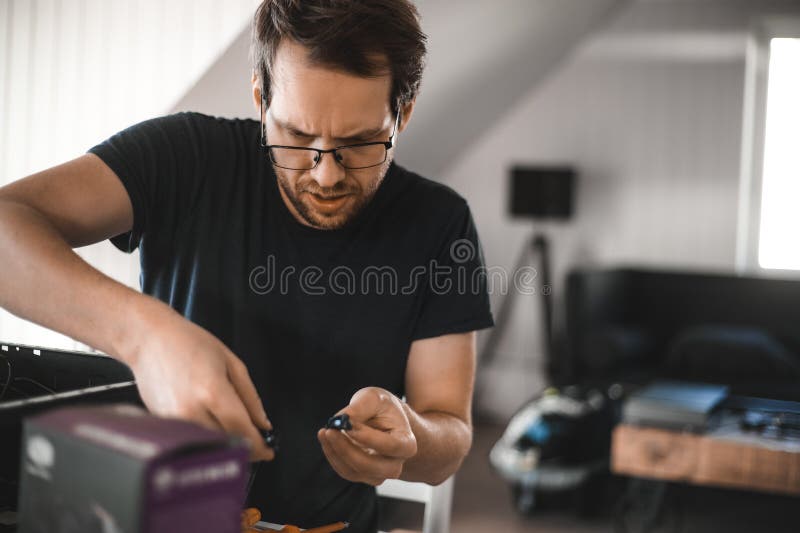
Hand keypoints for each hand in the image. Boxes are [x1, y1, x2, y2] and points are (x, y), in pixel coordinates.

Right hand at [123, 297, 273, 460]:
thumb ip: (250, 396)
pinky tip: (210, 422)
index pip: (242, 430)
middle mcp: (191, 409)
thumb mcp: (231, 362)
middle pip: (225, 442)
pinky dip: (205, 437)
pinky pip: (190, 438)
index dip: (258, 445)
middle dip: (244, 447)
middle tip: (255, 442)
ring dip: (225, 444)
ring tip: (233, 431)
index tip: (268, 451)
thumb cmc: (188, 343)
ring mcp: (173, 419)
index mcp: (212, 391)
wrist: (149, 340)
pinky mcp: (162, 423)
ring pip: (208, 445)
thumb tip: (263, 423)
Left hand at [317, 387, 416, 485]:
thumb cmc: (382, 408)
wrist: (384, 421)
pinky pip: (346, 471)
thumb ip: (360, 407)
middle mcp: (396, 463)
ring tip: (325, 431)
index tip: (347, 425)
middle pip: (371, 466)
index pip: (389, 446)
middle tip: (329, 430)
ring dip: (335, 452)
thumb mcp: (375, 398)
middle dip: (346, 450)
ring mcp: (379, 473)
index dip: (367, 438)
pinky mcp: (364, 476)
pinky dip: (333, 455)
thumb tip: (341, 421)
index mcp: (406, 443)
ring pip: (355, 472)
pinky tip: (327, 438)